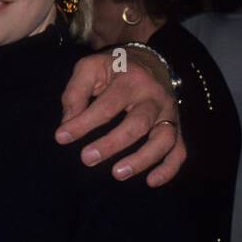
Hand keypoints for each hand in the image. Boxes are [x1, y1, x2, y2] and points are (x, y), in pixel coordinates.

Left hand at [55, 48, 184, 186]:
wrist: (150, 59)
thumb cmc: (114, 67)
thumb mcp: (90, 67)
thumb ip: (75, 93)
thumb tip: (67, 123)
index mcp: (130, 79)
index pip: (107, 105)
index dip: (83, 123)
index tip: (61, 137)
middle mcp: (154, 96)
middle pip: (138, 124)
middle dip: (112, 144)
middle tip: (87, 158)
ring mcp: (169, 113)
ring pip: (164, 139)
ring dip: (142, 159)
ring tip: (117, 174)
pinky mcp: (176, 126)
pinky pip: (179, 150)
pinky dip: (169, 168)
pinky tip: (151, 182)